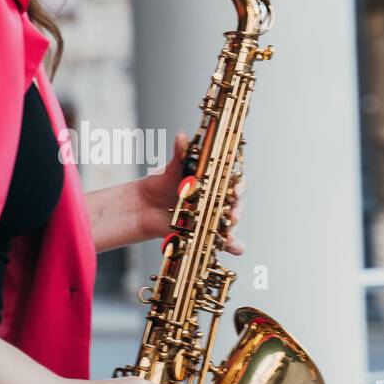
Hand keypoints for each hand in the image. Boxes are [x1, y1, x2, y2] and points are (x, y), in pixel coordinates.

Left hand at [138, 129, 246, 254]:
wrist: (144, 206)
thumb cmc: (161, 184)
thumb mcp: (172, 168)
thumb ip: (180, 154)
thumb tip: (182, 136)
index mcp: (213, 181)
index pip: (233, 182)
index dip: (239, 185)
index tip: (236, 190)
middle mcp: (215, 199)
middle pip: (235, 205)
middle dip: (237, 210)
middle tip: (233, 214)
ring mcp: (210, 217)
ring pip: (230, 224)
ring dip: (235, 230)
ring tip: (231, 234)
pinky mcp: (203, 233)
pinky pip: (221, 240)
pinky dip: (231, 245)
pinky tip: (236, 247)